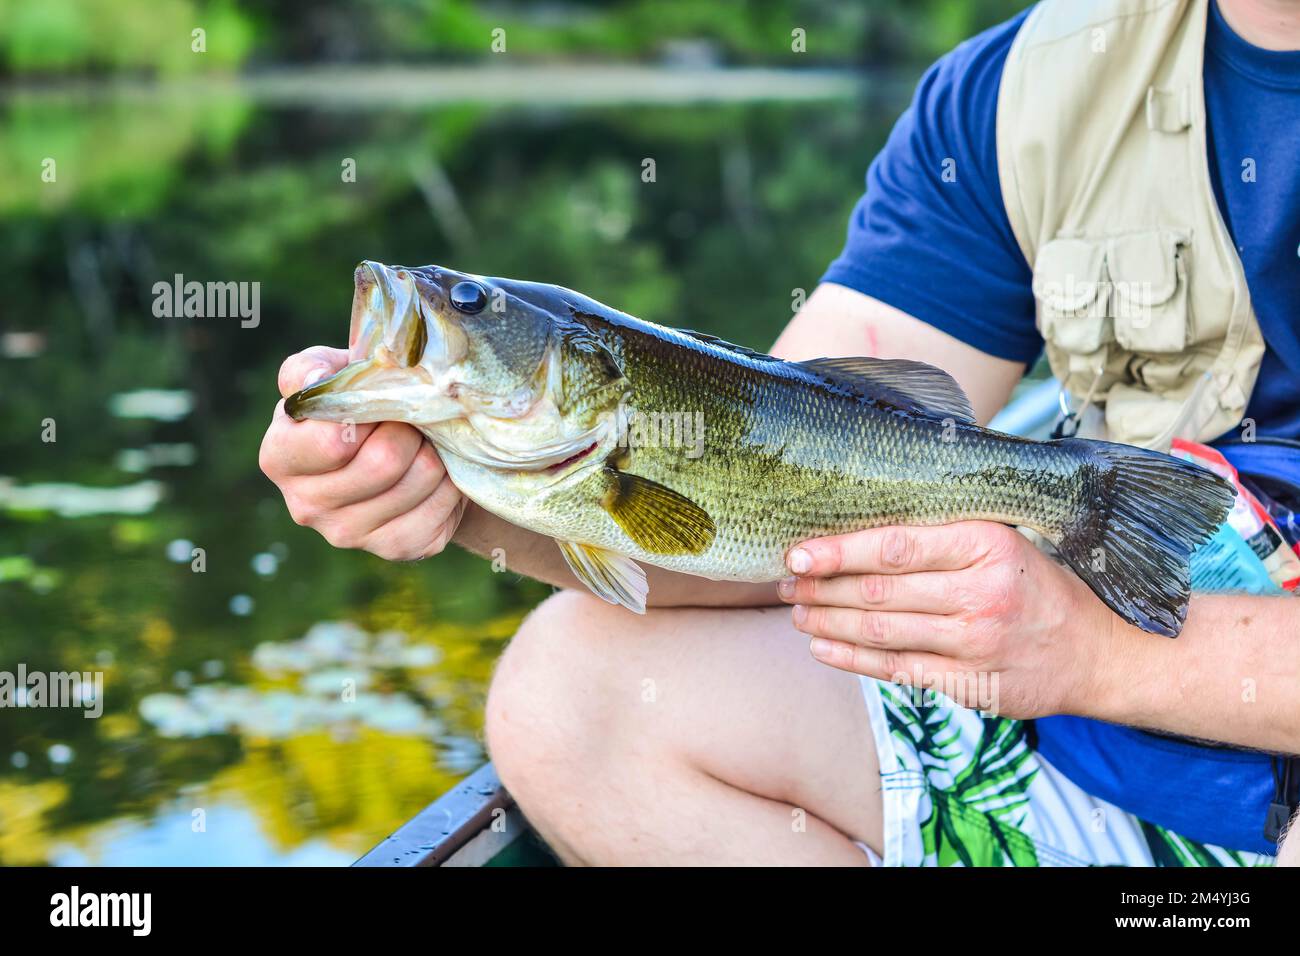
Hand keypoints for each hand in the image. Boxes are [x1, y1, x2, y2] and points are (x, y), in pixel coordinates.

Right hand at [258, 346, 466, 560]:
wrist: (399, 452)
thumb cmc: (357, 406)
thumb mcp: (330, 377)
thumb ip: (310, 370)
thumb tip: (314, 379)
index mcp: (280, 458)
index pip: (332, 441)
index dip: (369, 413)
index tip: (378, 402)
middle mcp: (305, 505)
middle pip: (384, 461)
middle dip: (410, 430)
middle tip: (412, 420)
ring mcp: (348, 534)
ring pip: (419, 479)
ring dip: (434, 452)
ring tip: (424, 442)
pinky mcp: (394, 548)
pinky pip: (440, 508)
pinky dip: (449, 483)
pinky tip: (437, 473)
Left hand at [779, 521, 1114, 718]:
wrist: (1096, 654)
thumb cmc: (1036, 587)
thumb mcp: (1003, 541)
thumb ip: (942, 532)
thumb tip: (861, 521)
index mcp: (986, 544)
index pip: (895, 547)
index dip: (838, 551)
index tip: (797, 552)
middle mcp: (981, 593)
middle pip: (880, 590)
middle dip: (822, 588)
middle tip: (785, 583)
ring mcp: (976, 643)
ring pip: (883, 631)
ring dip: (829, 622)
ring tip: (796, 613)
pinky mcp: (970, 684)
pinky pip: (897, 670)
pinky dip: (853, 658)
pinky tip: (822, 647)